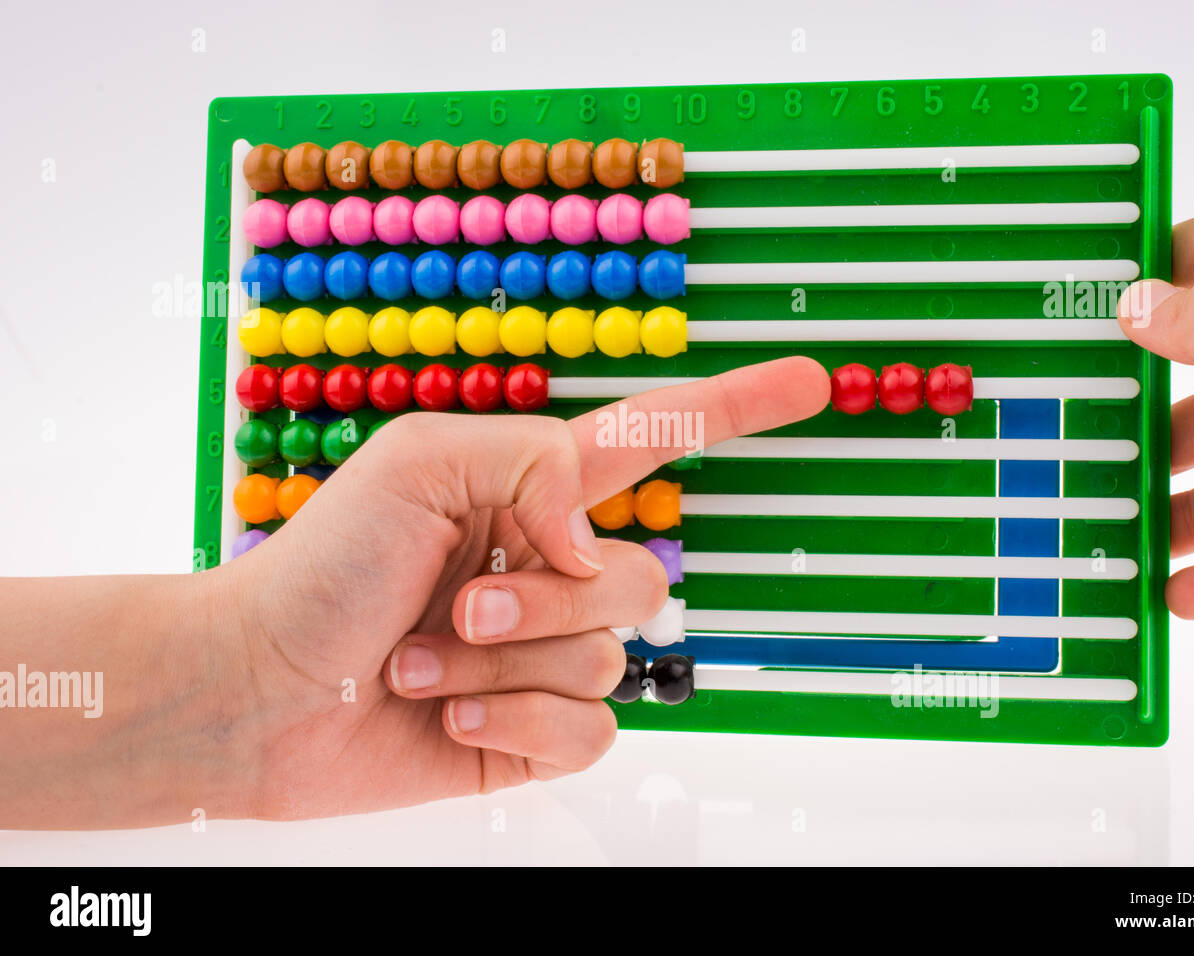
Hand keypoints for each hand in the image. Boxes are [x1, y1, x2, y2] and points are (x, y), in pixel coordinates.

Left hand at [211, 356, 829, 819]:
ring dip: (499, 664)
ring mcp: (547, 653)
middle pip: (638, 579)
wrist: (261, 690)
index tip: (811, 381)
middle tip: (454, 606)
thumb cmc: (322, 565)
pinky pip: (588, 731)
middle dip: (541, 601)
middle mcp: (553, 569)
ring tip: (420, 661)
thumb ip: (535, 463)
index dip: (738, 407)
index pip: (660, 439)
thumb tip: (591, 544)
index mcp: (535, 491)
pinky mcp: (534, 730)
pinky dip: (511, 724)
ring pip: (605, 660)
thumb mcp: (420, 460)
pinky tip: (449, 714)